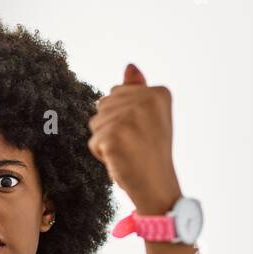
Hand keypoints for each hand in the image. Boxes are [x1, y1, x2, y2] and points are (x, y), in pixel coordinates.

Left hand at [87, 63, 182, 214]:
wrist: (157, 187)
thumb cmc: (152, 154)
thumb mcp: (150, 118)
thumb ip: (138, 91)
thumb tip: (130, 66)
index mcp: (159, 93)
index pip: (117, 93)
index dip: (123, 117)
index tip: (143, 132)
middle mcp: (146, 100)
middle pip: (103, 105)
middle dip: (111, 127)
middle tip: (134, 144)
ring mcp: (129, 118)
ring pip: (95, 122)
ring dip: (105, 141)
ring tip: (127, 152)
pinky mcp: (113, 137)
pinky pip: (93, 141)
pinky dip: (102, 155)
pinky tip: (121, 161)